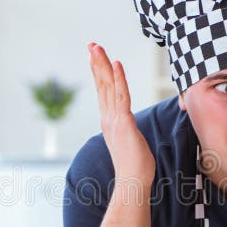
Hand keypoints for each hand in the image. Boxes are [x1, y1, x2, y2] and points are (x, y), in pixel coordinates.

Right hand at [88, 42, 155, 187]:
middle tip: (91, 45)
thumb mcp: (130, 142)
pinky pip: (121, 95)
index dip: (100, 73)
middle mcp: (108, 118)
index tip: (96, 57)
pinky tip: (116, 63)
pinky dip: (118, 78)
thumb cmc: (135, 167)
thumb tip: (130, 128)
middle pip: (102, 85)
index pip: (104, 92)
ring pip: (108, 86)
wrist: (132, 182)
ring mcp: (114, 119)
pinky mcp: (124, 122)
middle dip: (96, 63)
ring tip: (96, 47)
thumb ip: (127, 131)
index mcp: (109, 121)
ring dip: (102, 64)